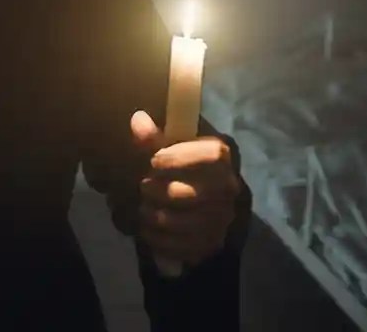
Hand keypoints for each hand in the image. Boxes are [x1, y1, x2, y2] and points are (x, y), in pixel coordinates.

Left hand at [130, 111, 239, 267]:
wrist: (203, 202)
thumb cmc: (180, 167)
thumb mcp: (168, 149)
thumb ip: (153, 138)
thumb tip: (138, 120)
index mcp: (221, 157)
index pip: (211, 155)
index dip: (178, 158)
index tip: (154, 161)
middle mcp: (228, 189)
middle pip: (187, 194)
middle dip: (155, 192)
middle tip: (142, 187)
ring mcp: (222, 219)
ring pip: (181, 223)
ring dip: (152, 217)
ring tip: (142, 209)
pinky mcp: (212, 243)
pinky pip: (181, 247)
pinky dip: (157, 239)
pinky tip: (148, 230)